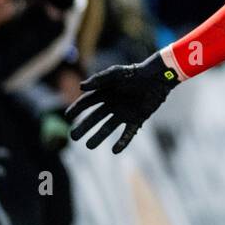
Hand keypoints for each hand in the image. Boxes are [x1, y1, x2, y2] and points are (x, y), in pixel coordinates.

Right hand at [64, 51, 179, 152]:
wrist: (157, 78)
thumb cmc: (135, 73)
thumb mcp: (115, 73)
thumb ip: (99, 79)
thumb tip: (80, 87)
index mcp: (105, 93)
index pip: (87, 103)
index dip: (77, 109)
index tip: (67, 116)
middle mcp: (113, 104)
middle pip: (95, 118)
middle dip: (84, 127)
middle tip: (73, 137)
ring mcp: (125, 113)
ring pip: (108, 128)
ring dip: (98, 137)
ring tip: (89, 146)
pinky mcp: (137, 119)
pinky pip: (128, 133)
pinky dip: (122, 142)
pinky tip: (115, 150)